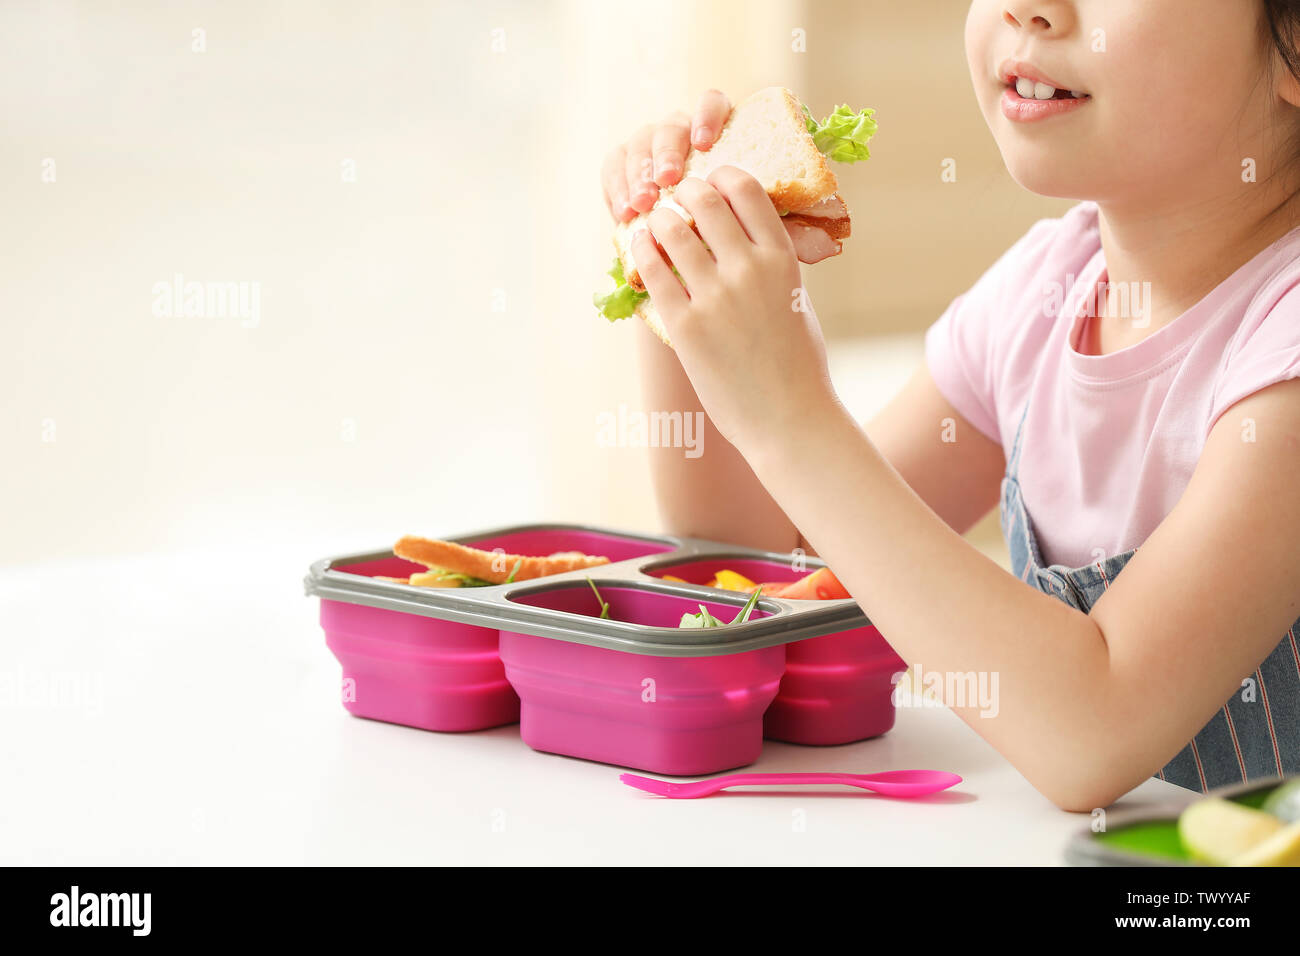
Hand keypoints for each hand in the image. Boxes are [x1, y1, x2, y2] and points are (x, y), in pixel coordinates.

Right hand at [601, 90, 731, 223]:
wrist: (675, 236)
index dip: (707, 117)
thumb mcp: (724, 205)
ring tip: (643, 204)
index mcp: (710, 130)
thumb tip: (727, 202)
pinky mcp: (620, 159)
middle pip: (671, 129)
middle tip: (667, 179)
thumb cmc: (710, 217)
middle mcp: (677, 129)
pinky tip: (625, 212)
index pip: (711, 104)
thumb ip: (725, 196)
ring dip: (640, 175)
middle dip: (667, 153)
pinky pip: (613, 165)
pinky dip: (618, 189)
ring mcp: (646, 142)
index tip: (704, 144)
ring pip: (640, 145)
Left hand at [631, 166, 841, 453]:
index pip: (746, 189)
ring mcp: (715, 298)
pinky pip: (653, 273)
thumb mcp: (797, 299)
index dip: (721, 176)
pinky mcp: (686, 326)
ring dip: (657, 218)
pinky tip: (640, 248)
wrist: (788, 419)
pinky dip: (642, 252)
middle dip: (683, 191)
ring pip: (672, 232)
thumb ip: (773, 264)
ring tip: (652, 220)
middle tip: (673, 196)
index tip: (710, 181)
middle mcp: (749, 270)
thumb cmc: (797, 363)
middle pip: (704, 201)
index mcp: (782, 259)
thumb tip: (746, 236)